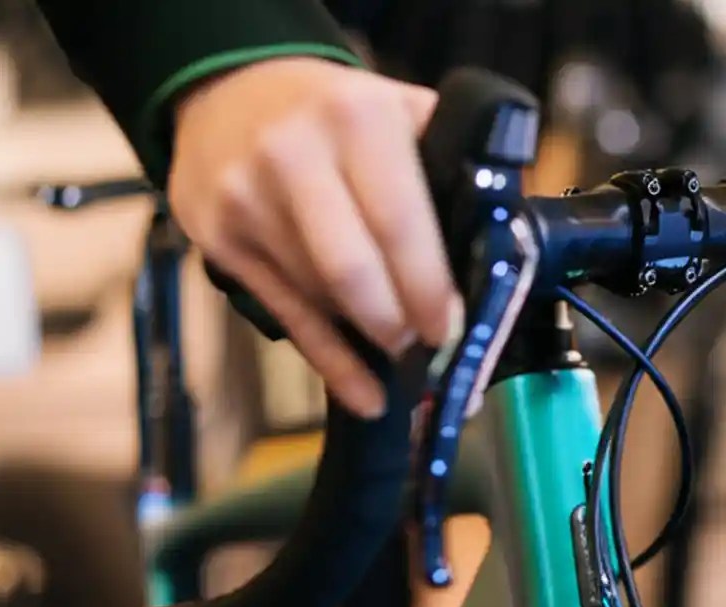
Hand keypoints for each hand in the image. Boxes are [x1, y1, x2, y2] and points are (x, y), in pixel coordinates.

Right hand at [168, 57, 457, 417]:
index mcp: (356, 120)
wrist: (228, 91)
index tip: (455, 326)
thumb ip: (450, 159)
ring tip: (408, 351)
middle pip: (353, 271)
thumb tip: (506, 234)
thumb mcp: (397, 107)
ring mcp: (247, 201)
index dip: (429, 286)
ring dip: (371, 335)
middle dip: (400, 323)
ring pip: (322, 298)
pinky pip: (289, 317)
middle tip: (432, 348)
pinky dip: (333, 364)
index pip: (398, 222)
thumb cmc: (334, 112)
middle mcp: (293, 156)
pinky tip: (367, 395)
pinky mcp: (219, 241)